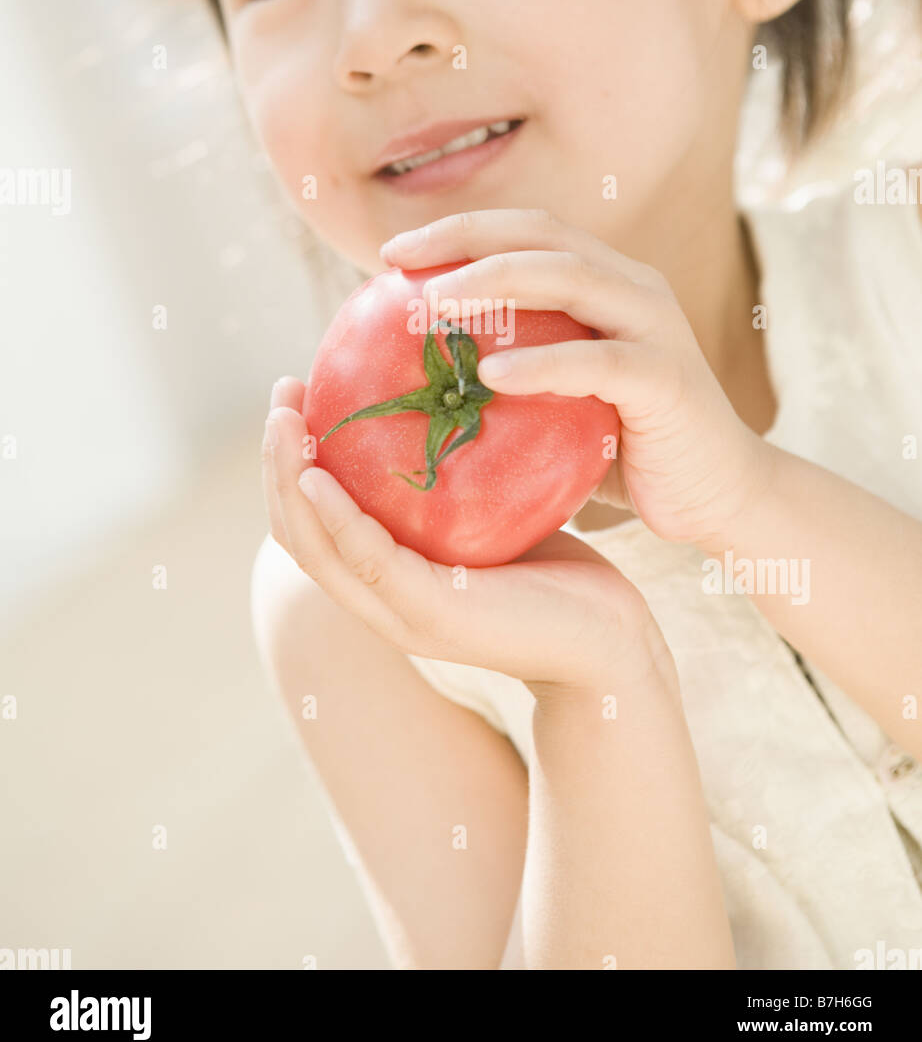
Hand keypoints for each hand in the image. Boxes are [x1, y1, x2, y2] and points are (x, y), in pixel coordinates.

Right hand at [261, 378, 670, 697]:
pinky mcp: (434, 616)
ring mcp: (403, 614)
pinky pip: (368, 562)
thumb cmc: (559, 578)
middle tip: (281, 395)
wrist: (612, 646)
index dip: (290, 464)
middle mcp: (381, 602)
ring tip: (283, 422)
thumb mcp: (498, 515)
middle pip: (298, 534)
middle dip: (276, 463)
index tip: (294, 397)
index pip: (314, 524)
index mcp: (388, 580)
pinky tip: (318, 476)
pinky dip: (335, 519)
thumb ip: (462, 477)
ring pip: (318, 549)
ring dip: (289, 483)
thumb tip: (450, 396)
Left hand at [380, 208, 774, 553]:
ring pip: (569, 277)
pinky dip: (541, 364)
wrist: (718, 496)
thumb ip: (512, 374)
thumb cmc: (626, 451)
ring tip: (433, 303)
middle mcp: (634, 288)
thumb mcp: (560, 403)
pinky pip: (596, 361)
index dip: (461, 230)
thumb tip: (416, 380)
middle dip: (465, 238)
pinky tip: (488, 376)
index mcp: (607, 283)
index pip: (527, 232)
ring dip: (495, 281)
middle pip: (542, 235)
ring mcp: (656, 327)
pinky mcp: (667, 379)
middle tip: (398, 263)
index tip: (393, 254)